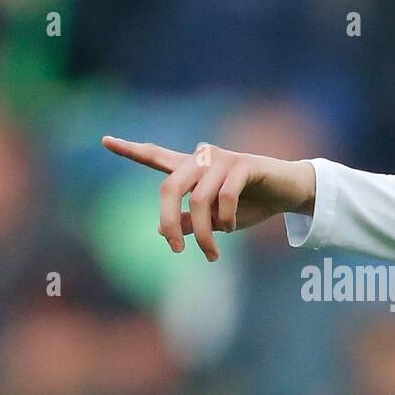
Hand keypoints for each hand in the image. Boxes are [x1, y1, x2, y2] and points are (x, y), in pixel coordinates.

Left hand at [102, 137, 316, 260]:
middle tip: (174, 250)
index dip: (130, 150)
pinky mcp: (244, 164)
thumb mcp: (216, 219)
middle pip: (168, 188)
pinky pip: (224, 196)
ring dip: (205, 233)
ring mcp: (222, 160)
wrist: (289, 193)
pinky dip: (226, 218)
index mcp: (192, 170)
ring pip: (198, 200)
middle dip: (169, 223)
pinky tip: (231, 227)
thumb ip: (190, 221)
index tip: (104, 140)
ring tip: (212, 253)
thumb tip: (162, 229)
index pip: (156, 157)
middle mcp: (202, 159)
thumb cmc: (252, 204)